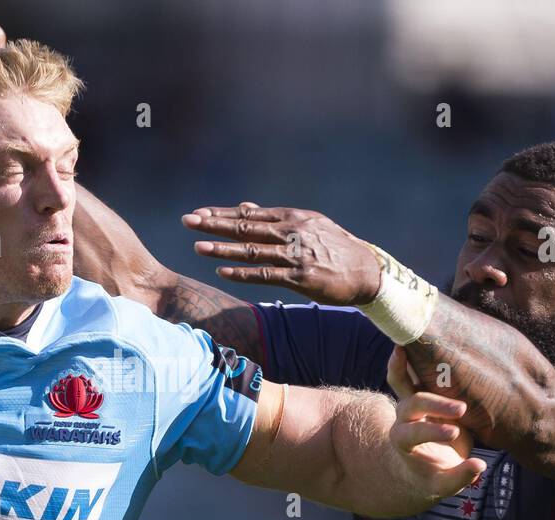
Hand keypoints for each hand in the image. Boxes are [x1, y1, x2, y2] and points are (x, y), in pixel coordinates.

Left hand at [181, 202, 382, 305]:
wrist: (366, 271)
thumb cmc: (334, 247)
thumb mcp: (307, 225)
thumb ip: (273, 218)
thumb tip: (244, 208)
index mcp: (292, 217)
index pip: (249, 215)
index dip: (221, 214)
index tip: (198, 213)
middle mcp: (292, 232)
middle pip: (245, 228)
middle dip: (214, 225)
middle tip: (188, 221)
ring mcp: (296, 255)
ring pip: (252, 251)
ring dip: (223, 249)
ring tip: (197, 246)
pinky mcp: (300, 277)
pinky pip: (266, 275)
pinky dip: (243, 273)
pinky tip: (223, 271)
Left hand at [386, 351, 484, 501]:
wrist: (424, 465)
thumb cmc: (435, 476)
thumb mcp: (445, 485)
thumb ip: (460, 477)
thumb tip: (479, 467)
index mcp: (403, 443)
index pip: (412, 434)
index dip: (431, 431)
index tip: (454, 433)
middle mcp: (402, 420)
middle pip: (410, 404)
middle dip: (434, 404)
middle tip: (460, 409)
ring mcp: (409, 403)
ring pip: (406, 382)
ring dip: (424, 373)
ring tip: (444, 359)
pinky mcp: (420, 391)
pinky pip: (410, 371)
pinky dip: (410, 358)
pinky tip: (420, 340)